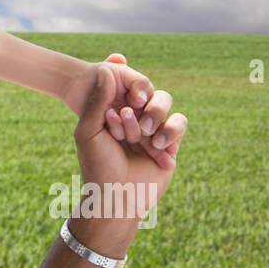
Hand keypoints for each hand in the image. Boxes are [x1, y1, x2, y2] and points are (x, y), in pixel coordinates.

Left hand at [60, 54, 184, 169]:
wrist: (117, 198)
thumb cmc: (97, 165)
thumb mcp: (89, 131)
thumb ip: (97, 101)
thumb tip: (105, 68)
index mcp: (111, 111)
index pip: (124, 87)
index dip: (125, 92)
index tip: (119, 109)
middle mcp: (133, 117)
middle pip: (146, 92)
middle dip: (139, 107)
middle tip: (130, 119)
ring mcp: (152, 129)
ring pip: (165, 103)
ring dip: (155, 116)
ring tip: (145, 138)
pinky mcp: (170, 143)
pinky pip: (179, 122)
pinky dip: (170, 132)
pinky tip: (156, 149)